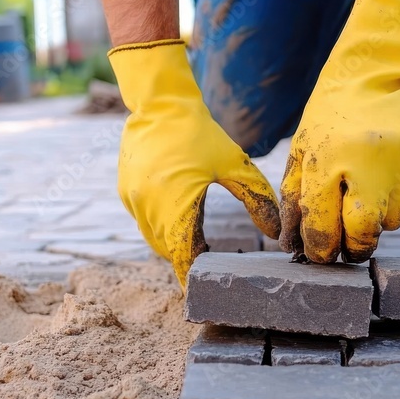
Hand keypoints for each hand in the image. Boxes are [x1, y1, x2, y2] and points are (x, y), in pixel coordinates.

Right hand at [110, 40, 280, 286]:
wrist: (160, 103)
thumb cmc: (200, 132)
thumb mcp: (235, 165)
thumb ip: (256, 200)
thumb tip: (274, 232)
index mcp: (176, 205)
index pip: (183, 256)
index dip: (193, 278)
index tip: (202, 295)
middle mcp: (148, 207)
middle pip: (168, 250)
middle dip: (187, 260)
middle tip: (210, 270)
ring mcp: (132, 200)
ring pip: (153, 238)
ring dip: (173, 244)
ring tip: (197, 249)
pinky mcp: (125, 190)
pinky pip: (144, 220)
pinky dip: (160, 227)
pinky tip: (179, 221)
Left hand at [280, 0, 399, 263]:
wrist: (374, 78)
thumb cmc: (330, 121)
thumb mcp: (302, 154)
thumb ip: (294, 201)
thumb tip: (293, 247)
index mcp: (328, 159)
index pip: (323, 227)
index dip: (320, 250)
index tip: (321, 254)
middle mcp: (370, 161)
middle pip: (364, 233)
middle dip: (354, 245)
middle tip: (349, 243)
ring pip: (393, 222)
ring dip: (379, 218)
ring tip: (371, 188)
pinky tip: (393, 179)